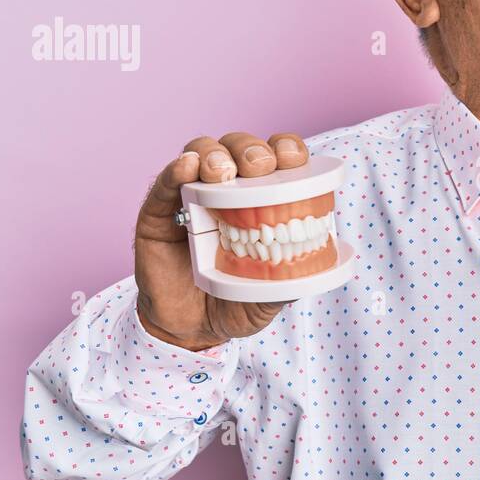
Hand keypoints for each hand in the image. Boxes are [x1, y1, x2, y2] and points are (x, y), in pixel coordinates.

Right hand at [134, 132, 308, 350]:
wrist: (190, 330)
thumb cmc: (234, 303)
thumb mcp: (271, 294)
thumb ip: (292, 277)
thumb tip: (321, 262)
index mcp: (262, 199)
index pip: (278, 158)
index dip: (287, 149)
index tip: (294, 159)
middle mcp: (228, 190)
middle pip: (240, 148)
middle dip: (252, 150)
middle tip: (259, 168)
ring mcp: (191, 196)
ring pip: (202, 153)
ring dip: (215, 154)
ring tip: (223, 172)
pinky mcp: (158, 212)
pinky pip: (164, 183)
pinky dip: (175, 170)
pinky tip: (186, 167)